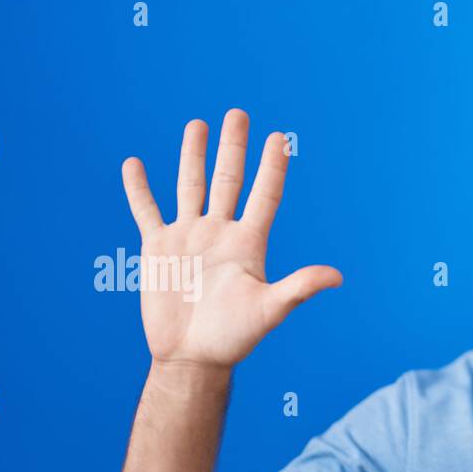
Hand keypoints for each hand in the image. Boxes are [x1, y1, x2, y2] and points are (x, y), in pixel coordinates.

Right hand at [120, 108, 341, 368]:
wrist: (192, 357)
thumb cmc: (234, 338)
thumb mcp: (270, 309)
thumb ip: (299, 287)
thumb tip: (337, 277)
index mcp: (249, 244)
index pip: (264, 196)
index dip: (272, 168)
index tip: (280, 138)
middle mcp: (220, 233)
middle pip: (228, 181)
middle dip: (234, 148)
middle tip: (239, 114)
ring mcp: (189, 237)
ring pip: (191, 186)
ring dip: (193, 156)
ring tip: (198, 125)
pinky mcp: (158, 248)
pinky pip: (146, 210)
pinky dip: (139, 189)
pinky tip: (135, 164)